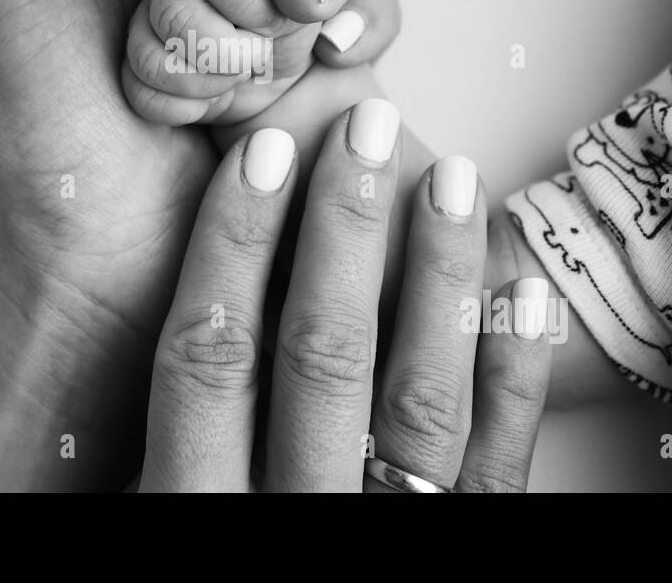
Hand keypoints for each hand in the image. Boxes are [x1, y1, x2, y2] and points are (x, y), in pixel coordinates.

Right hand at [138, 101, 551, 491]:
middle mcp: (296, 515)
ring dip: (437, 276)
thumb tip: (167, 303)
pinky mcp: (461, 542)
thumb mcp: (151, 512)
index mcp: (195, 507)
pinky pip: (497, 464)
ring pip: (419, 399)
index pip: (208, 358)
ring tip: (453, 180)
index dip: (233, 245)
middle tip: (367, 131)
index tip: (264, 153)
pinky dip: (514, 374)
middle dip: (344, 229)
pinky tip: (521, 293)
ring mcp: (388, 529)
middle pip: (321, 356)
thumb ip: (163, 436)